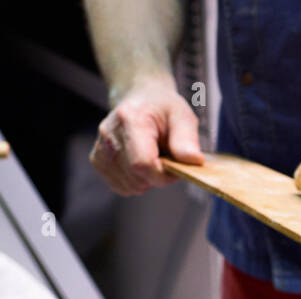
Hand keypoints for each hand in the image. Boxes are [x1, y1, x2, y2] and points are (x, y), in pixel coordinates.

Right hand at [89, 75, 203, 195]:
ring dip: (148, 179)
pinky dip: (137, 181)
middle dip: (159, 176)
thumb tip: (194, 160)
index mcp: (131, 121)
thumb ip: (187, 139)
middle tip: (166, 158)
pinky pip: (123, 187)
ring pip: (131, 186)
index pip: (143, 164)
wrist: (140, 100)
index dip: (164, 173)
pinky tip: (141, 163)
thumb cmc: (162, 109)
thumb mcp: (182, 116)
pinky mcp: (99, 161)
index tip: (174, 164)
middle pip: (138, 178)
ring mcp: (101, 149)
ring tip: (153, 157)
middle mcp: (110, 135)